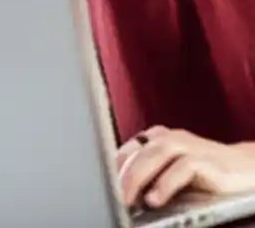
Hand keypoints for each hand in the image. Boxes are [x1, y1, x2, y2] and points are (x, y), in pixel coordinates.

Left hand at [117, 127, 254, 208]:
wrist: (248, 173)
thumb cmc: (205, 178)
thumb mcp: (170, 177)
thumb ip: (148, 179)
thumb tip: (120, 195)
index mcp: (155, 139)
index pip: (124, 151)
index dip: (111, 170)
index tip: (99, 189)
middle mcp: (169, 138)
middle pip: (135, 152)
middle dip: (120, 176)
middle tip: (111, 198)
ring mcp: (189, 146)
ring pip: (154, 154)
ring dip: (137, 178)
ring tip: (128, 200)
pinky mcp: (207, 159)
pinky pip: (182, 167)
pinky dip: (165, 184)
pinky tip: (155, 199)